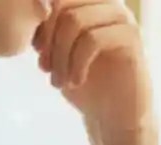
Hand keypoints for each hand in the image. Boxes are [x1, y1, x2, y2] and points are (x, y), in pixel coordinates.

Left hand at [32, 0, 152, 131]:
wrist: (113, 116)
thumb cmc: (83, 82)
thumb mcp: (55, 49)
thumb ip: (46, 25)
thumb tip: (28, 7)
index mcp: (91, 2)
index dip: (39, 22)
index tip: (36, 50)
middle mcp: (109, 3)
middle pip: (62, 4)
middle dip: (48, 38)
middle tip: (44, 67)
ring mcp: (122, 18)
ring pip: (75, 21)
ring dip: (60, 55)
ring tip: (58, 81)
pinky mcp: (131, 38)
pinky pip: (92, 40)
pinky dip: (77, 64)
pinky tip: (76, 82)